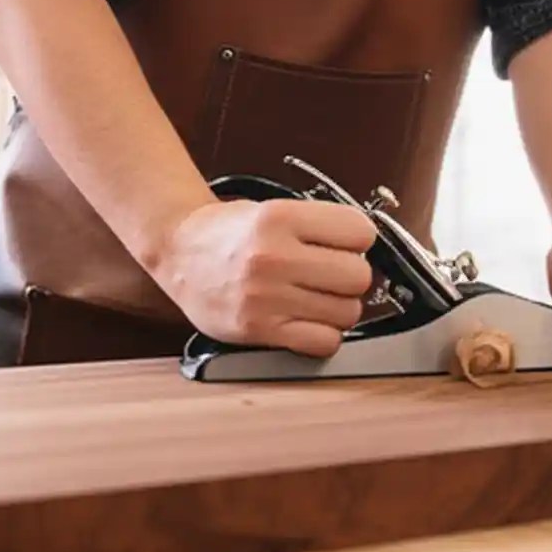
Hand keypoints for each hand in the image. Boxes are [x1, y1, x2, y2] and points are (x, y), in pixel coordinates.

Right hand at [154, 200, 376, 356]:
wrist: (179, 251)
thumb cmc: (230, 231)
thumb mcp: (275, 208)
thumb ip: (321, 226)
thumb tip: (372, 247)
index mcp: (280, 218)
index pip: (360, 231)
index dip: (360, 239)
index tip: (347, 244)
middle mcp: (273, 257)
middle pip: (358, 276)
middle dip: (352, 275)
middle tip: (332, 274)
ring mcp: (266, 297)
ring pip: (346, 312)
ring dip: (339, 307)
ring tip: (316, 297)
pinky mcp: (259, 329)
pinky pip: (324, 342)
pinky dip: (325, 334)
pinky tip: (309, 320)